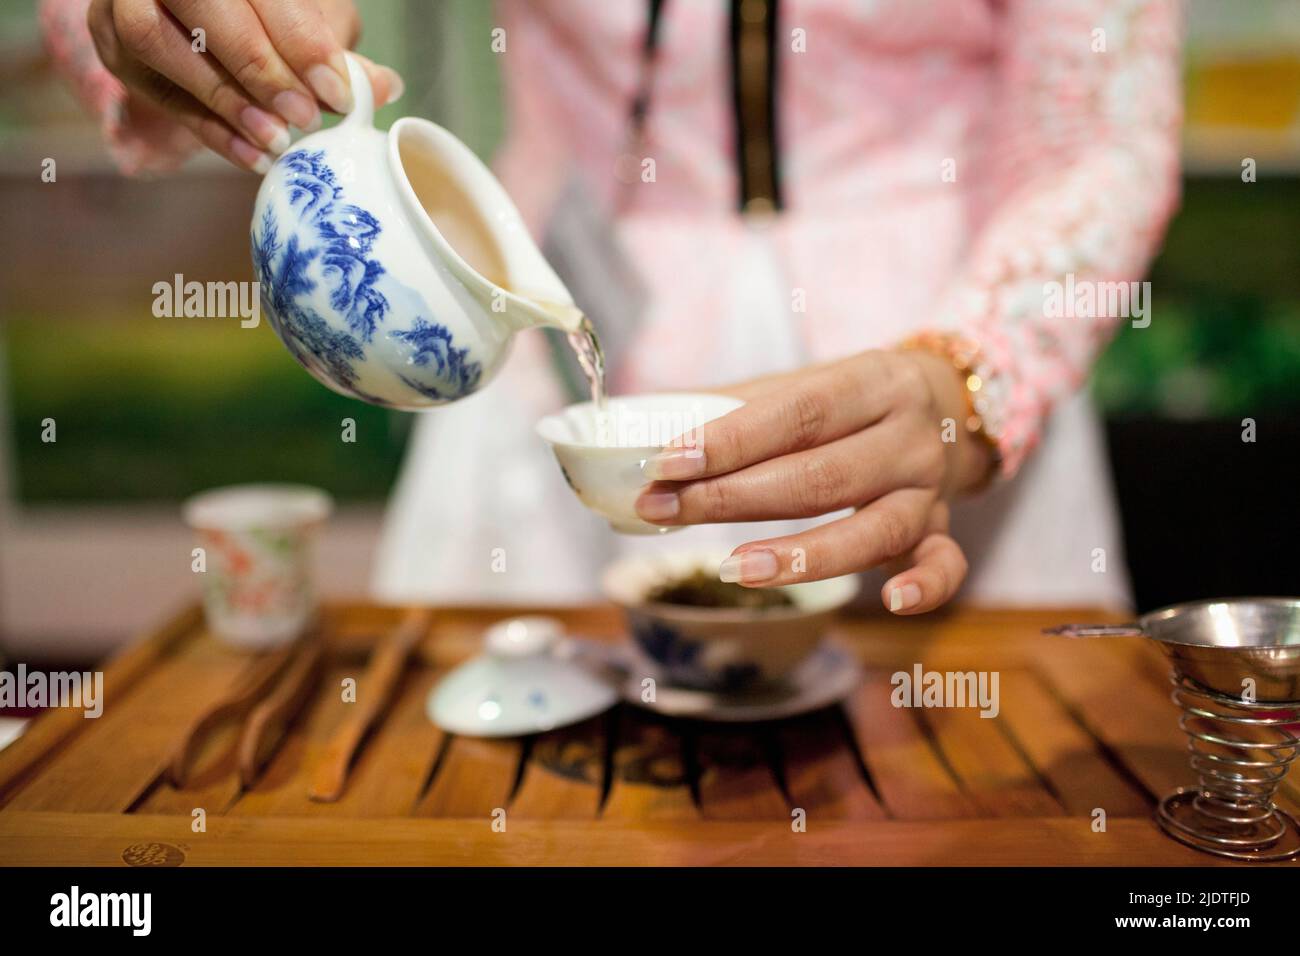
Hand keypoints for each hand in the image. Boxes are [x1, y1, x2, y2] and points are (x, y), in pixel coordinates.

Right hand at [88, 0, 402, 171]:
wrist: (208, 21)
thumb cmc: (269, 17)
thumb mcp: (308, 23)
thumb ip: (336, 52)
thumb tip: (385, 86)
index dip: (298, 40)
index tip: (336, 92)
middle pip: (201, 5)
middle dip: (259, 67)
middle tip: (306, 118)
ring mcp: (125, 3)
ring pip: (159, 44)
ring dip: (226, 100)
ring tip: (277, 140)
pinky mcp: (114, 47)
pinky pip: (155, 91)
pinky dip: (208, 129)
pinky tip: (252, 156)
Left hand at [634, 350, 994, 613]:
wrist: (950, 401)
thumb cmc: (851, 399)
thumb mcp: (804, 383)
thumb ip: (735, 408)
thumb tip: (641, 430)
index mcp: (872, 382)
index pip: (796, 413)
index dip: (728, 441)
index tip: (666, 463)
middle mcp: (908, 436)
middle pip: (820, 477)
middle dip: (732, 499)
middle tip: (664, 512)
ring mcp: (930, 489)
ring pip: (872, 530)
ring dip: (802, 556)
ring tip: (733, 569)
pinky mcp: (943, 530)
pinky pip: (944, 566)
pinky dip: (924, 587)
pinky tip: (890, 602)